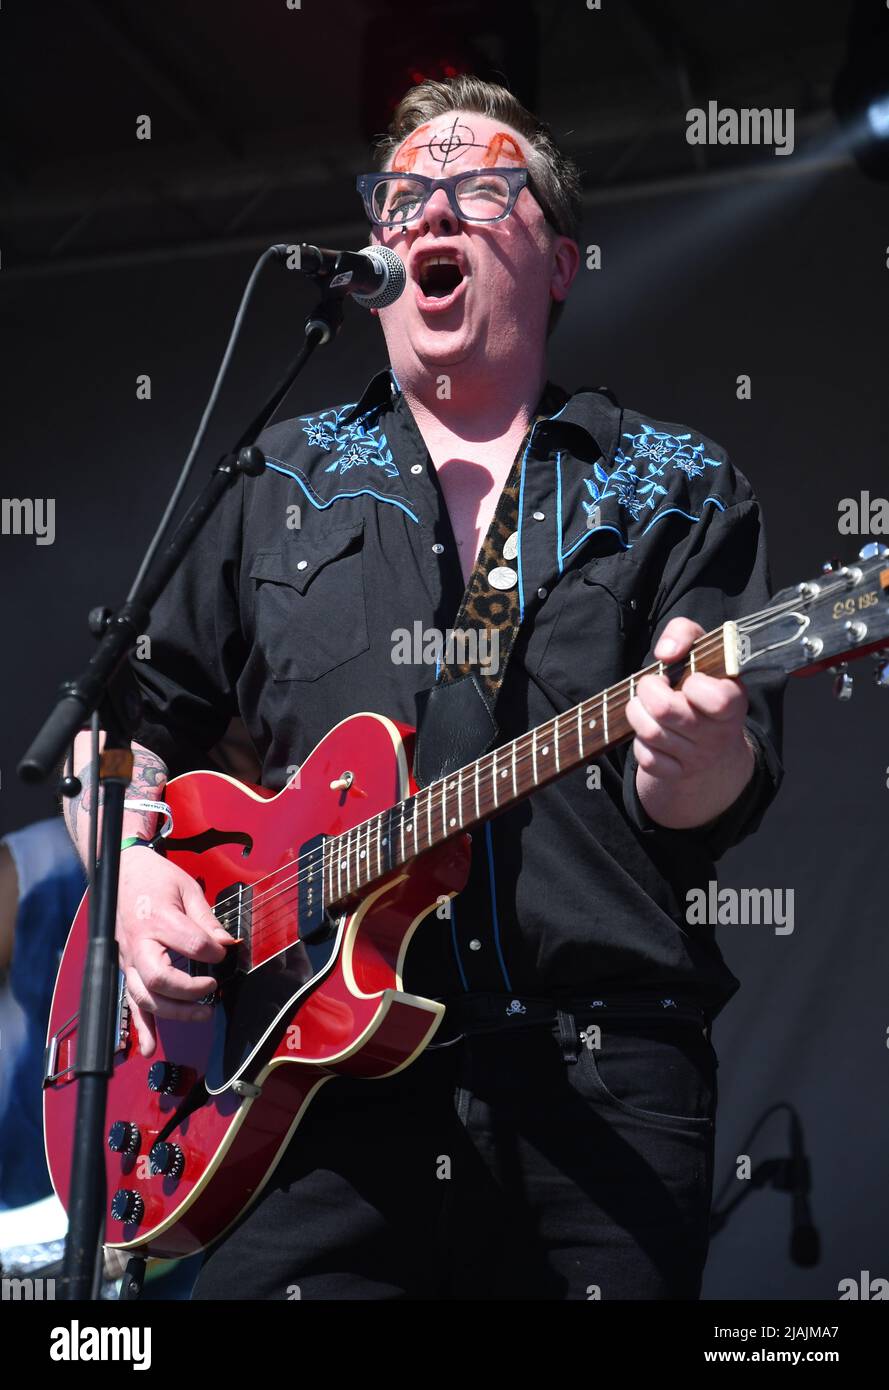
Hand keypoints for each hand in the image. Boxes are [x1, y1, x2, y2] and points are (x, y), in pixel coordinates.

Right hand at [116, 850, 234, 1056]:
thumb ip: (206, 919)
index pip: (190, 944)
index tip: (224, 950)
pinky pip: (131, 1003)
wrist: (122, 873)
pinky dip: (141, 1027)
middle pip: (159, 979)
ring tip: (202, 1014)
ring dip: (174, 1012)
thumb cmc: (155, 878)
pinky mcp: (127, 970)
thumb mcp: (187, 888)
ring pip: (145, 997)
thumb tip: (226, 943)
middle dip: (190, 991)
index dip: (213, 951)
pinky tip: (149, 1048)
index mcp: (156, 919)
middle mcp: (138, 944)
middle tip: (213, 989)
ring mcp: (128, 960)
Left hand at [626, 617, 754, 828]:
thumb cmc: (702, 683)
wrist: (713, 735)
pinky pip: (646, 757)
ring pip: (650, 732)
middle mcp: (720, 735)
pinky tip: (651, 730)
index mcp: (734, 703)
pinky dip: (640, 741)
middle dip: (647, 690)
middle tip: (653, 684)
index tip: (688, 679)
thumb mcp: (701, 648)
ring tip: (646, 704)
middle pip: (665, 712)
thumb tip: (665, 653)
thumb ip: (684, 633)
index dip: (693, 685)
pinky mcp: (677, 773)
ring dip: (637, 711)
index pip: (716, 700)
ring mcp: (698, 758)